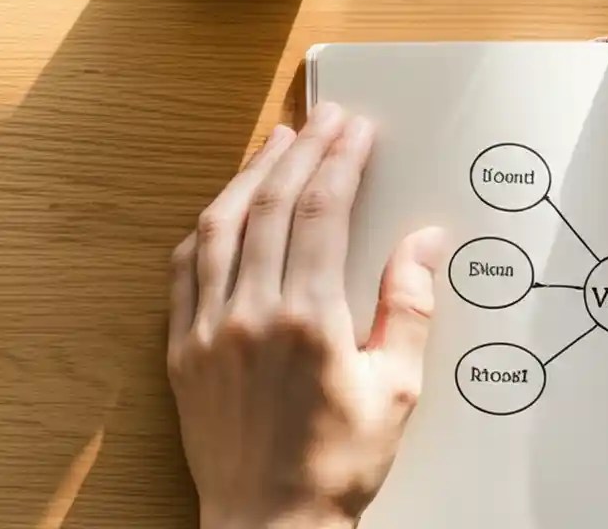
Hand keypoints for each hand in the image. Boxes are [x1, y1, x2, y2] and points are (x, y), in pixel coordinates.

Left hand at [166, 103, 442, 528]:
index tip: (356, 130)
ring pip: (223, 226)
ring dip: (252, 175)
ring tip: (278, 142)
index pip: (324, 213)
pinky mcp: (183, 349)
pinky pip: (186, 268)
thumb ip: (408, 305)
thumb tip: (424, 243)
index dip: (341, 161)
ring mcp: (209, 329)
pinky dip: (208, 226)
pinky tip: (225, 206)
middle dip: (304, 152)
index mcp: (309, 320)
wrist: (271, 524)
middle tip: (326, 119)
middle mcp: (252, 315)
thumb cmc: (338, 464)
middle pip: (275, 206)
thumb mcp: (396, 386)